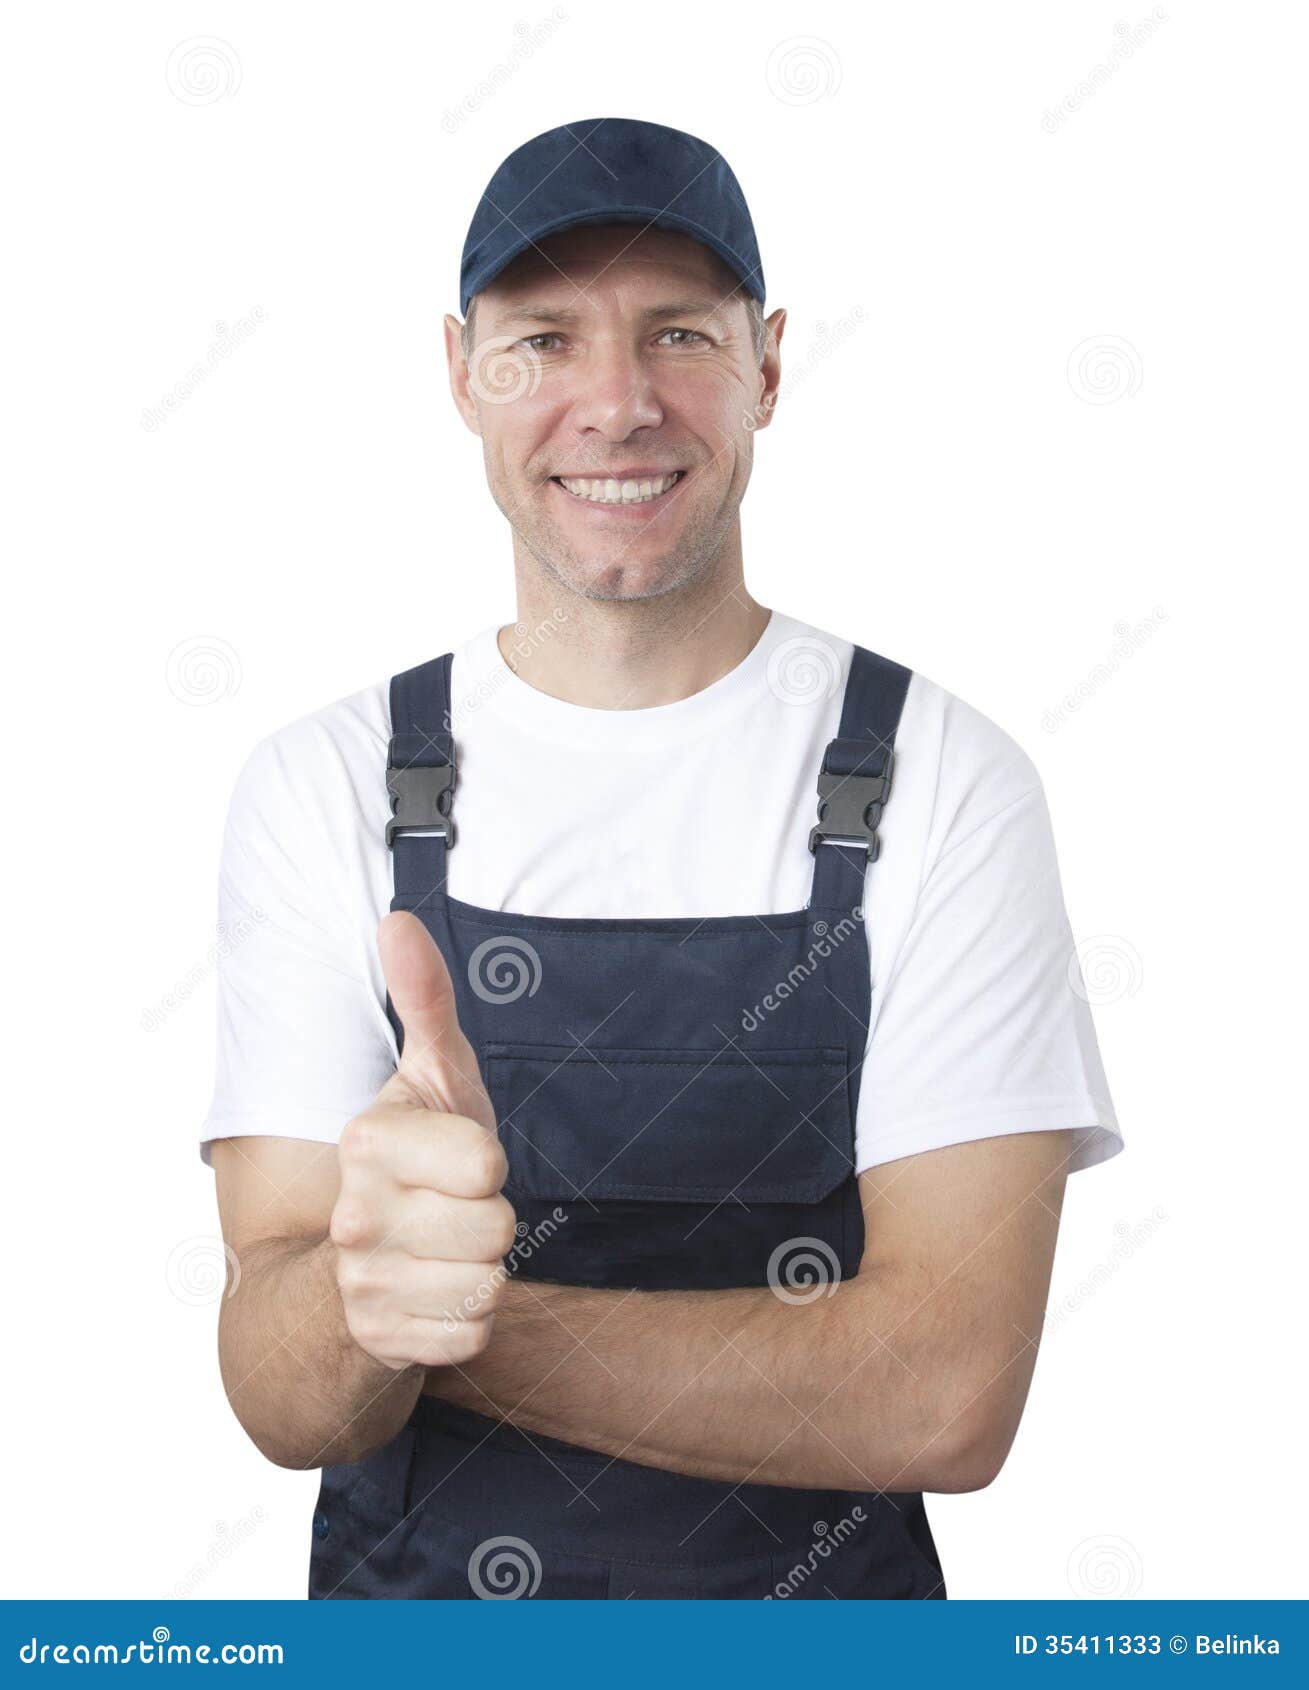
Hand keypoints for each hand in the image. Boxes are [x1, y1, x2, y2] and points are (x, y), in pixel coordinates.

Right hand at [330, 912, 514, 1369]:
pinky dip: (466, 1318)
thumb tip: (398, 919)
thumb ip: (425, 999)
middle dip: (489, 1219)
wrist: (349, 1270)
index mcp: (366, 1142)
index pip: (485, 1163)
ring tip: (443, 1249)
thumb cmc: (415, 1158)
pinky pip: (473, 1332)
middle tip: (451, 1208)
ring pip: (488, 1283)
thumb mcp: (432, 1076)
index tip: (453, 1159)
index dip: (486, 1163)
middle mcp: (354, 1216)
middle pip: (495, 1228)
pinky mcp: (383, 1341)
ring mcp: (364, 1284)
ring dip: (481, 1268)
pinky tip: (433, 1295)